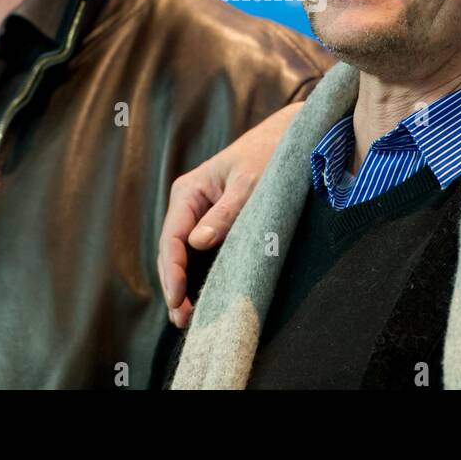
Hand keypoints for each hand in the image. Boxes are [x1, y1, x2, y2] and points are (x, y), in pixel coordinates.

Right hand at [157, 101, 302, 327]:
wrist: (289, 140)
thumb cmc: (269, 156)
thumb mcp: (250, 183)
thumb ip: (225, 213)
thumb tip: (197, 244)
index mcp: (189, 191)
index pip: (171, 238)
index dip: (172, 271)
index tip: (178, 298)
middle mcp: (189, 205)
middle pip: (172, 251)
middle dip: (174, 285)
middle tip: (182, 319)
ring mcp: (200, 215)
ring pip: (184, 256)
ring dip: (184, 285)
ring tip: (187, 318)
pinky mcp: (216, 224)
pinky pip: (201, 254)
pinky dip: (199, 275)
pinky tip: (202, 297)